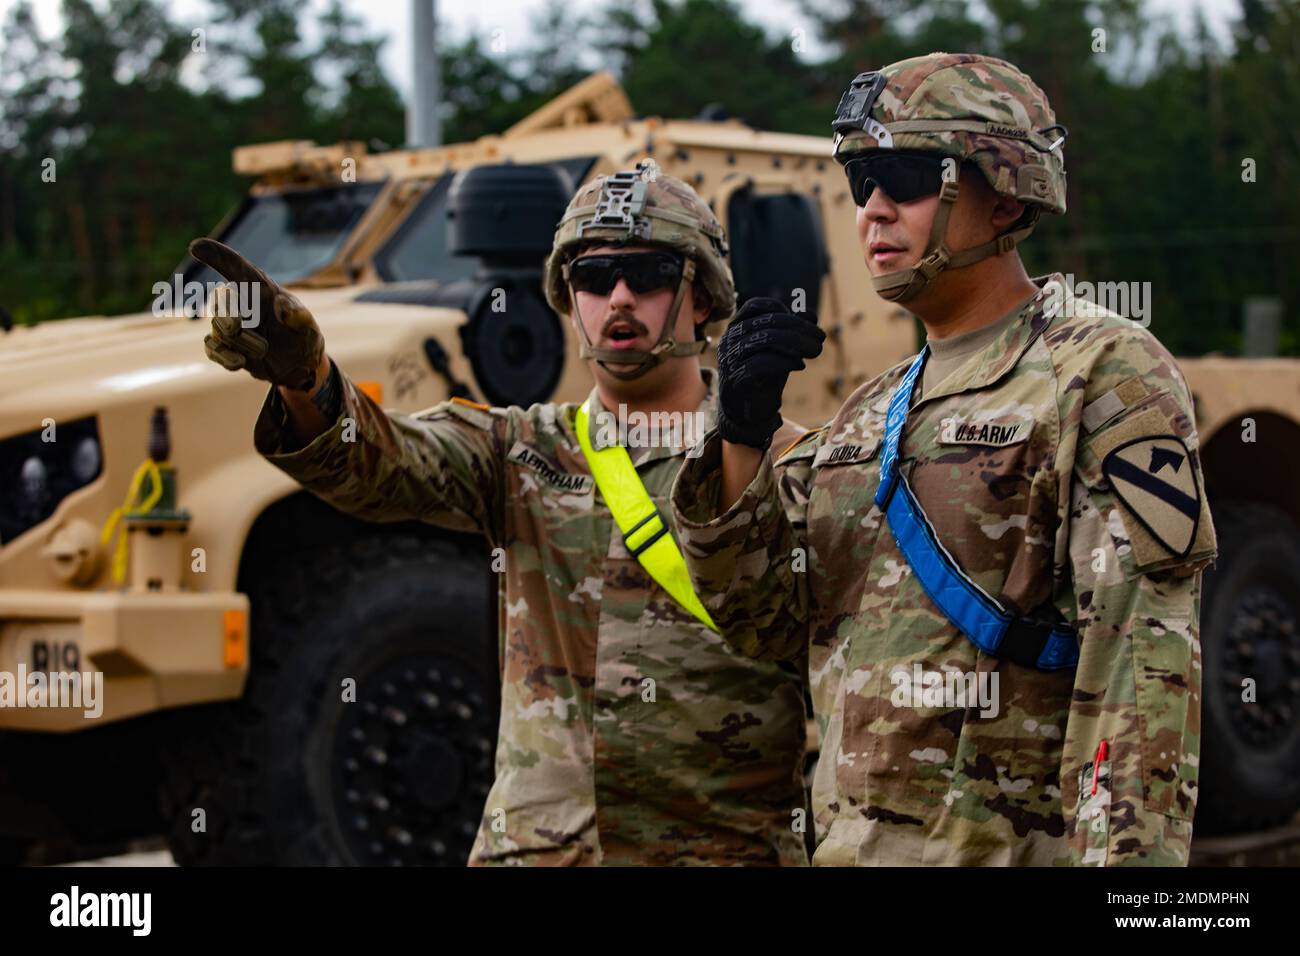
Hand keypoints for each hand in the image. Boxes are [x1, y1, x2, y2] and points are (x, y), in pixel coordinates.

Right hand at [190, 238, 324, 390]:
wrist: (297, 365)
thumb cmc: (303, 336)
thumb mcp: (308, 328)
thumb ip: (299, 317)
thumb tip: (283, 308)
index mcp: (259, 288)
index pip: (236, 267)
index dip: (216, 255)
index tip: (196, 246)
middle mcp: (240, 302)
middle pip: (220, 299)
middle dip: (227, 315)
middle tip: (237, 327)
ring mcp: (228, 323)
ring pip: (219, 329)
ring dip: (241, 343)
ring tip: (263, 350)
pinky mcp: (223, 345)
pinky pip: (212, 349)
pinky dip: (225, 357)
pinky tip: (240, 362)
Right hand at [716, 297, 825, 449]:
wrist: (747, 412)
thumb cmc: (763, 376)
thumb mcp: (780, 350)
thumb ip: (792, 331)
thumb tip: (811, 314)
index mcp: (736, 327)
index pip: (757, 305)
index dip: (785, 311)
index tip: (808, 323)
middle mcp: (730, 339)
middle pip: (767, 321)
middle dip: (799, 327)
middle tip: (821, 337)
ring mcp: (730, 359)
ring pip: (766, 339)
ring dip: (797, 343)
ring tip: (815, 351)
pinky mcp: (735, 379)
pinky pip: (762, 363)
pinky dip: (785, 362)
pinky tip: (800, 365)